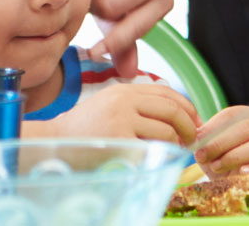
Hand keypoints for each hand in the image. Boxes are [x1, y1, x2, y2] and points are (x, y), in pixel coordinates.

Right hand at [50, 84, 198, 144]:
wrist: (54, 142)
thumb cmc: (84, 129)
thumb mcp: (109, 105)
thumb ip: (137, 105)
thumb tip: (175, 116)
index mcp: (124, 91)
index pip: (167, 93)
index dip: (187, 107)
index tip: (194, 121)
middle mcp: (124, 101)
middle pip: (172, 110)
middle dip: (188, 126)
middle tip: (191, 139)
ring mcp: (122, 121)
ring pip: (166, 130)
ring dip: (176, 143)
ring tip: (174, 150)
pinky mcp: (120, 141)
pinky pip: (152, 148)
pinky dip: (161, 154)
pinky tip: (159, 158)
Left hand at [193, 106, 248, 179]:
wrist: (238, 183)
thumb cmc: (223, 161)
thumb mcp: (210, 150)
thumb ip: (202, 141)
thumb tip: (190, 138)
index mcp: (248, 117)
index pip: (232, 116)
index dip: (212, 128)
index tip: (196, 143)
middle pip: (246, 129)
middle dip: (221, 143)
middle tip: (203, 156)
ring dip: (235, 156)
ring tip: (217, 166)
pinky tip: (242, 172)